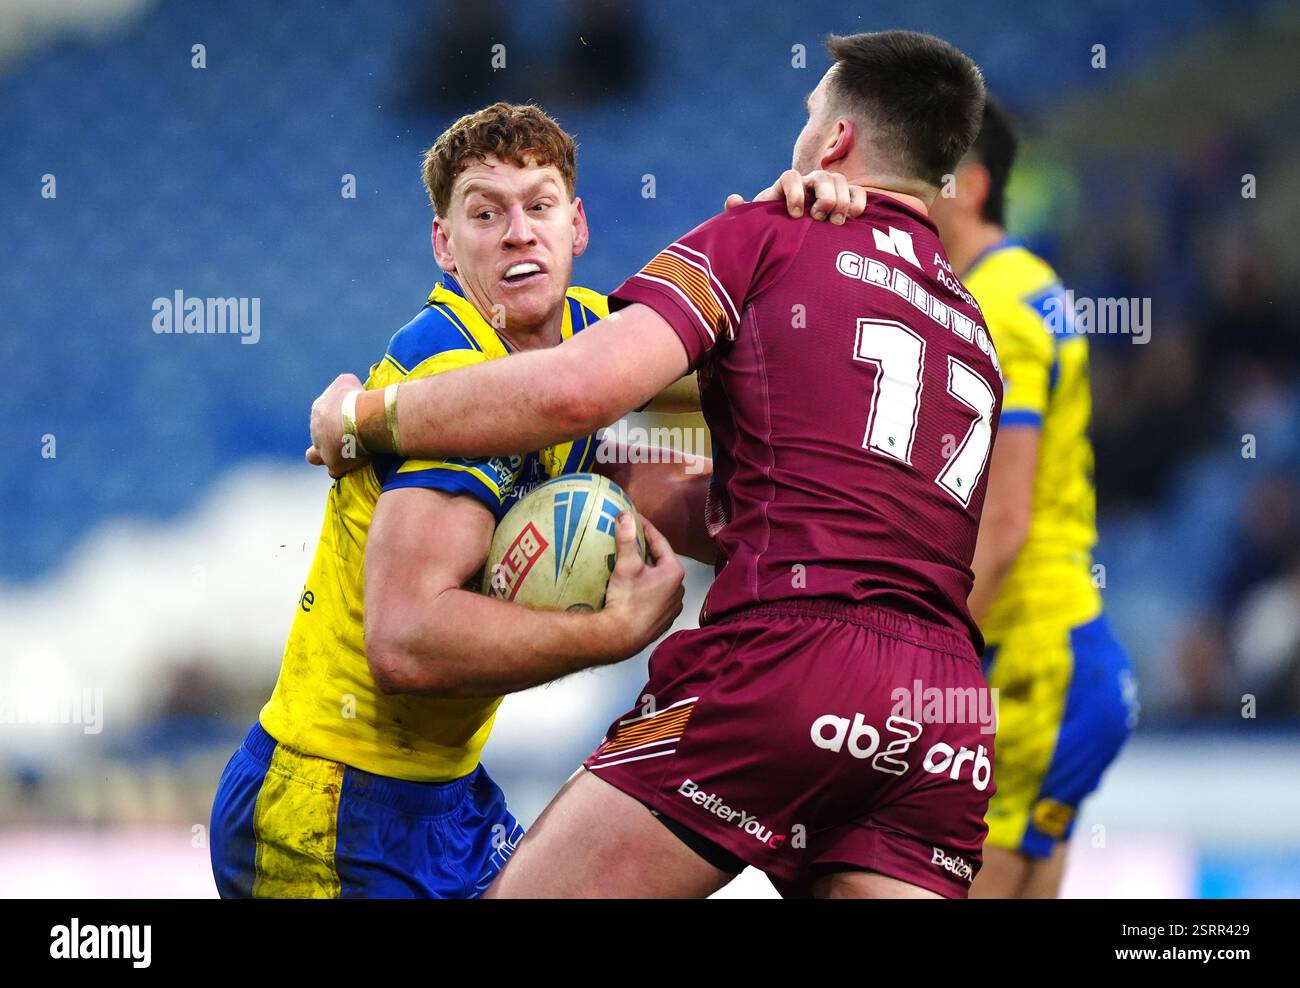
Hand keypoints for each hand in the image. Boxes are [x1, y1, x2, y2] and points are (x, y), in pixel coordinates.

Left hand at [305, 372, 368, 477]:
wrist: (361, 419)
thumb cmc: (356, 398)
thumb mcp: (348, 381)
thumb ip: (344, 386)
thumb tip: (348, 389)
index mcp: (318, 409)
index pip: (323, 416)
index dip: (336, 419)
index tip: (350, 420)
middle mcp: (315, 430)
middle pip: (320, 436)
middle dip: (332, 437)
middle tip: (351, 437)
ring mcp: (322, 449)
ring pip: (319, 456)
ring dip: (330, 456)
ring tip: (345, 456)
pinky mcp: (334, 464)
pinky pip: (335, 470)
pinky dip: (343, 468)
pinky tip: (353, 465)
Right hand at [598, 513, 684, 658]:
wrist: (621, 637)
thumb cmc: (627, 599)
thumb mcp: (626, 565)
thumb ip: (628, 539)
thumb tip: (626, 516)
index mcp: (674, 572)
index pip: (660, 541)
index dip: (645, 527)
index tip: (634, 518)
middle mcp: (679, 589)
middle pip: (661, 561)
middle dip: (646, 550)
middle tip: (630, 539)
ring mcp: (673, 606)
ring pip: (659, 579)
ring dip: (647, 570)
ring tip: (631, 562)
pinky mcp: (663, 619)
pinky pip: (657, 596)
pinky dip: (647, 587)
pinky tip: (634, 587)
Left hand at [725, 168, 867, 224]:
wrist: (791, 240)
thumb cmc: (773, 230)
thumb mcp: (758, 224)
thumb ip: (743, 213)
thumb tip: (733, 200)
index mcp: (785, 188)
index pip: (790, 177)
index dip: (794, 192)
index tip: (795, 214)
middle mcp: (808, 184)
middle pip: (820, 176)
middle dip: (823, 195)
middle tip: (819, 218)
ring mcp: (828, 189)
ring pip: (839, 180)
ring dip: (840, 199)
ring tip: (835, 223)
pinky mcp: (845, 199)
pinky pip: (856, 192)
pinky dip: (857, 201)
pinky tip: (853, 217)